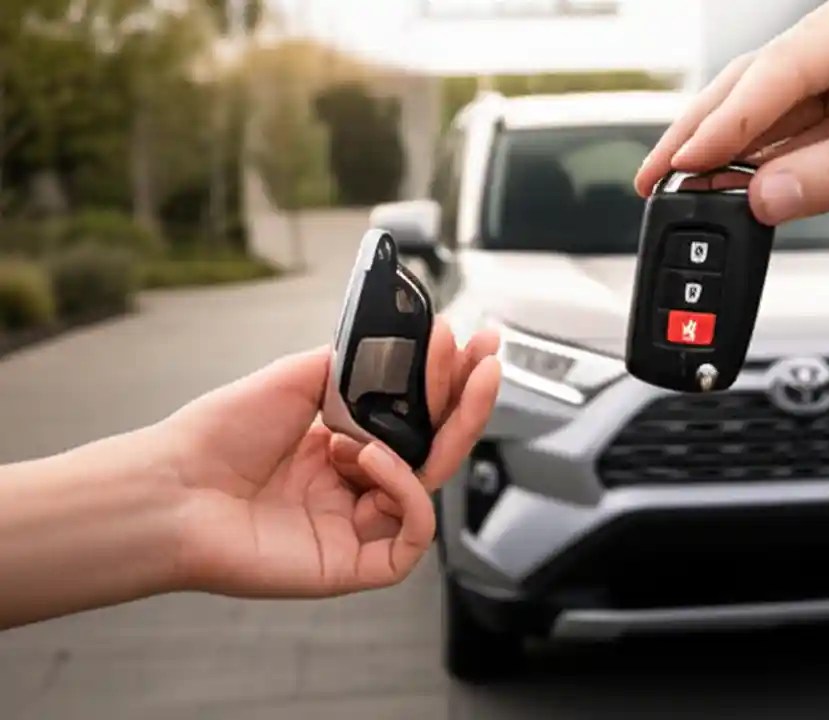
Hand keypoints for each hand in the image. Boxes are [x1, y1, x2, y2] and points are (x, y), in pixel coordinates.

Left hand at [158, 319, 500, 597]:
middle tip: (488, 364)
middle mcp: (353, 486)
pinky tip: (373, 460)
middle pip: (435, 452)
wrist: (171, 486)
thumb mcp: (297, 376)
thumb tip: (402, 342)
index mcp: (341, 444)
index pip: (416, 417)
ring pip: (430, 489)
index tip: (471, 343)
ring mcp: (355, 527)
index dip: (449, 383)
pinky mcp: (354, 565)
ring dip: (430, 442)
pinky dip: (405, 493)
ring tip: (402, 413)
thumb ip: (356, 363)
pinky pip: (411, 538)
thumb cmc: (216, 437)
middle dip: (468, 405)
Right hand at [635, 0, 828, 223]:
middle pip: (767, 82)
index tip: (682, 164)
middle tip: (655, 178)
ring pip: (785, 113)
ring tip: (684, 191)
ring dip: (739, 155)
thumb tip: (762, 200)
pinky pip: (815, 137)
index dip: (727, 121)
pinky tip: (743, 190)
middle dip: (709, 133)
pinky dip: (780, 167)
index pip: (784, 64)